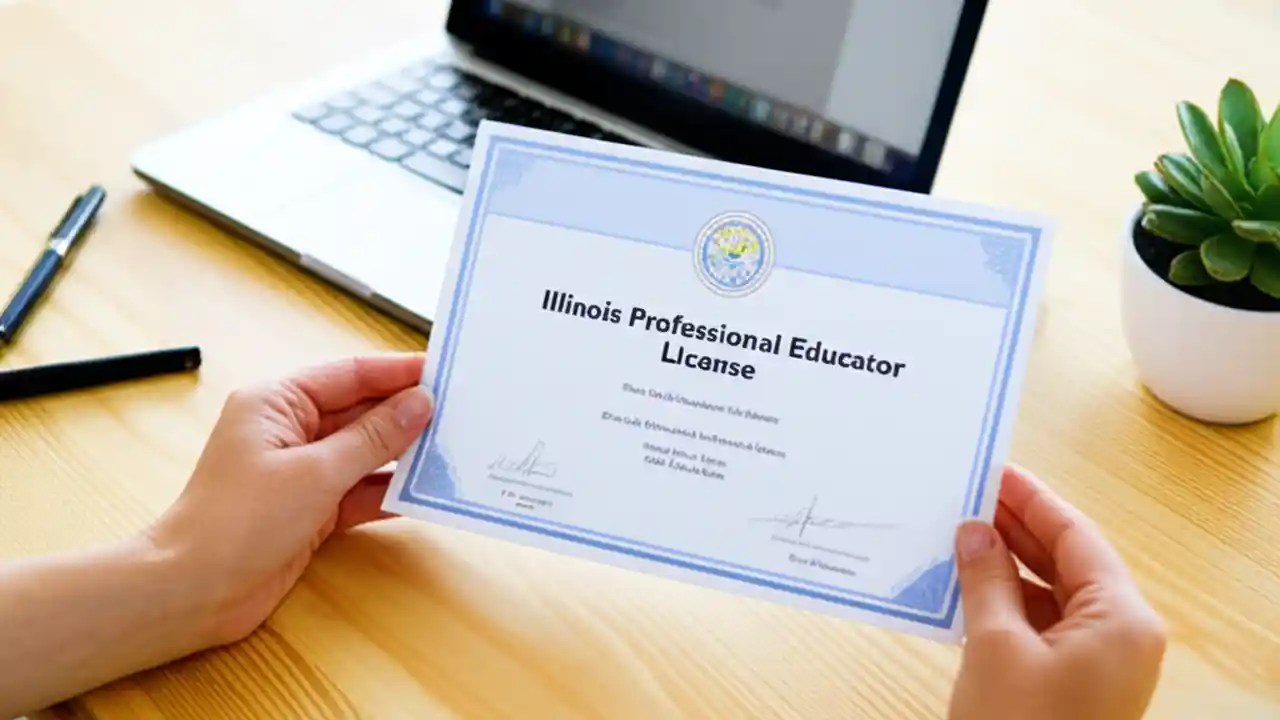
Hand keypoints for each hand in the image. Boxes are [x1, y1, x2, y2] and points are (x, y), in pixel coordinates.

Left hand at [148, 354, 432, 646]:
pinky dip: (387, 493)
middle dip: (405, 415)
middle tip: (459, 414)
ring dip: (402, 456)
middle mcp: (289, 430)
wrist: (194, 592)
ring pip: (364, 453)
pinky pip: (359, 491)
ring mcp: (299, 471)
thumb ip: (373, 437)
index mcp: (277, 403)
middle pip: (360, 412)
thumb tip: (419, 404)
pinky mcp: (309, 509)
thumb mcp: (316, 473)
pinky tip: (423, 493)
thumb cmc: (239, 521)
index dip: (397, 373)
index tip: (443, 373)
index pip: (349, 375)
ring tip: (451, 451)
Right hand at [950, 466, 1165, 719]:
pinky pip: (1041, 625)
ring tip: (958, 535)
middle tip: (969, 495)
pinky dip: (1005, 602)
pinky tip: (966, 586)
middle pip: (1068, 561)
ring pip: (1051, 593)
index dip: (1032, 500)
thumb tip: (974, 530)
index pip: (1077, 537)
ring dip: (1006, 565)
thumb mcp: (994, 646)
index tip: (994, 471)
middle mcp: (1121, 636)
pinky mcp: (1073, 684)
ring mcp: (1098, 662)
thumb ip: (986, 578)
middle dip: (1017, 528)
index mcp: (1122, 619)